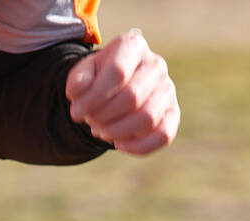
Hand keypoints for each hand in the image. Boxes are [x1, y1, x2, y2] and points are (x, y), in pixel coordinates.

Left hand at [66, 30, 179, 155]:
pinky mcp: (173, 114)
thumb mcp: (83, 73)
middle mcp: (156, 65)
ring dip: (118, 132)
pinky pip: (163, 136)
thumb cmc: (98, 78)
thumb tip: (78, 92)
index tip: (76, 112)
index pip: (117, 72)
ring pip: (148, 118)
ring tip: (101, 131)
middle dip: (104, 116)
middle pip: (132, 97)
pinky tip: (119, 144)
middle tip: (90, 121)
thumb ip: (77, 80)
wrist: (116, 86)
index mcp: (134, 46)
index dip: (94, 98)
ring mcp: (168, 90)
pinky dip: (138, 146)